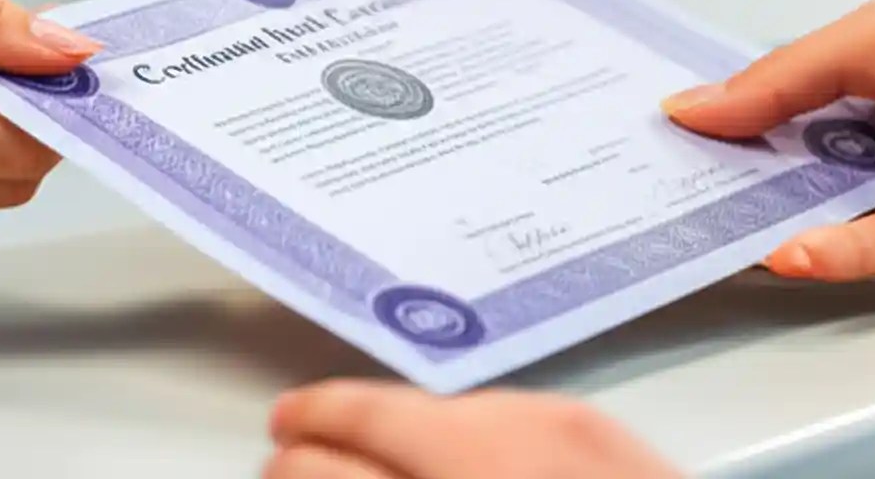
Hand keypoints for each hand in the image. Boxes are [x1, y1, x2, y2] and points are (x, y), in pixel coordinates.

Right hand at [264, 380, 680, 478]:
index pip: (328, 469)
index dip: (292, 470)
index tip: (276, 470)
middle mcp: (500, 454)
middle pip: (378, 415)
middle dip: (323, 424)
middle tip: (288, 435)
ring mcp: (556, 432)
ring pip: (437, 403)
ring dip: (392, 421)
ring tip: (361, 434)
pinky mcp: (597, 428)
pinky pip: (501, 409)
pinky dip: (461, 423)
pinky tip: (450, 444)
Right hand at [662, 0, 874, 287]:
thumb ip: (779, 80)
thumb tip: (691, 105)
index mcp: (866, 72)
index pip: (773, 104)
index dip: (720, 120)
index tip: (659, 136)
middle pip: (787, 166)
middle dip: (730, 178)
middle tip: (664, 191)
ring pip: (823, 215)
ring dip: (772, 221)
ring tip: (713, 227)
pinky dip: (833, 254)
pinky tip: (791, 250)